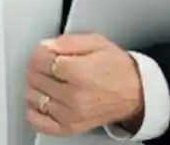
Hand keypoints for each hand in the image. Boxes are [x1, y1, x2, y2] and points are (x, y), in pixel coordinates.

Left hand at [24, 33, 144, 137]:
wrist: (135, 94)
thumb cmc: (118, 69)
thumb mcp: (97, 43)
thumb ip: (69, 41)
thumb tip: (46, 45)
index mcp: (80, 72)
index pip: (41, 61)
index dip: (40, 53)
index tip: (45, 52)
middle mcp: (74, 96)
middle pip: (35, 78)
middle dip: (37, 67)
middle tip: (46, 64)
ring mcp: (70, 114)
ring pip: (33, 97)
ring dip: (35, 86)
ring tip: (47, 80)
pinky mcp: (69, 127)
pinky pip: (39, 122)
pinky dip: (34, 110)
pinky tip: (42, 100)